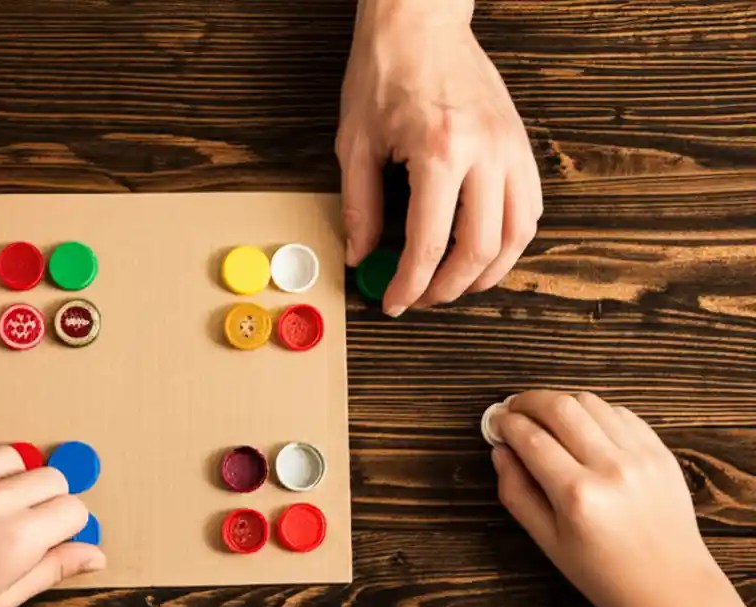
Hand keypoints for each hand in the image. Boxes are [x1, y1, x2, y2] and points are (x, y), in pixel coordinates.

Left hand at [0, 446, 105, 606]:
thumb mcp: (3, 597)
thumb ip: (53, 568)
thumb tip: (97, 553)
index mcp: (17, 537)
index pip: (74, 508)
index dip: (68, 526)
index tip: (53, 536)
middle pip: (53, 476)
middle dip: (48, 499)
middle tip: (24, 524)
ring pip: (16, 455)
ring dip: (15, 477)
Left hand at [337, 0, 542, 314]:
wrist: (419, 23)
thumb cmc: (384, 72)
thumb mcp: (355, 144)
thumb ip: (360, 206)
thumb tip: (360, 256)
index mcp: (440, 152)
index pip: (429, 244)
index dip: (409, 285)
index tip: (393, 302)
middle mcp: (486, 152)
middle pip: (480, 249)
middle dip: (448, 288)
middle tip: (421, 299)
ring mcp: (511, 147)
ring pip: (518, 235)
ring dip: (487, 272)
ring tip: (453, 284)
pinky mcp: (521, 143)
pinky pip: (530, 207)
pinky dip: (510, 240)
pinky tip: (482, 250)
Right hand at [489, 391, 718, 606]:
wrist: (671, 587)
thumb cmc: (603, 572)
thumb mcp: (547, 541)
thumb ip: (516, 492)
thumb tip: (500, 451)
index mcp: (577, 496)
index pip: (531, 438)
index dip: (506, 423)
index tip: (495, 422)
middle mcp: (610, 469)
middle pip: (559, 407)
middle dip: (528, 401)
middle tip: (514, 409)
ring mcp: (641, 457)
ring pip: (590, 402)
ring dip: (560, 403)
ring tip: (546, 417)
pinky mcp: (661, 452)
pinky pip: (621, 413)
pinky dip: (594, 413)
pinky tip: (583, 429)